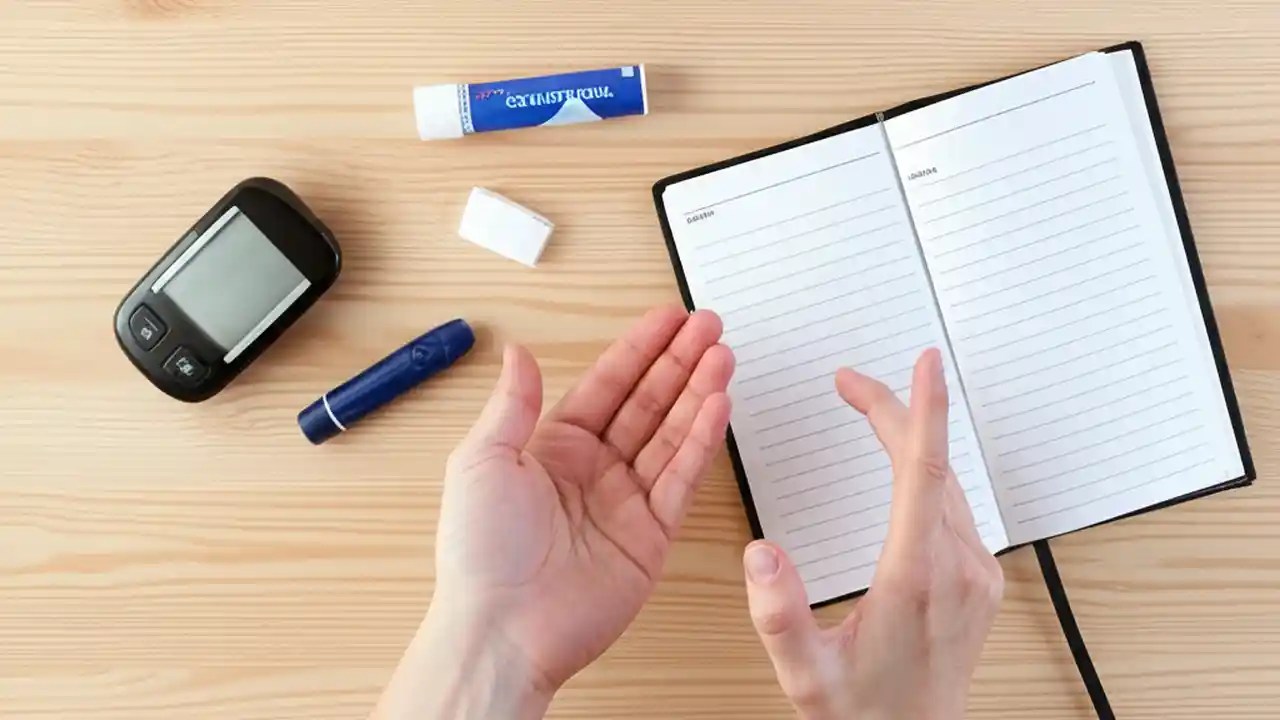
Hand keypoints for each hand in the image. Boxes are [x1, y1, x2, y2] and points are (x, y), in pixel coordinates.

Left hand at [372, 306, 733, 719]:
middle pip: (648, 403)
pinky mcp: (651, 536)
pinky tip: (718, 405)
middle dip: (680, 363)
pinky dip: (702, 442)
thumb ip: (513, 404)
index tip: (670, 318)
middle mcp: (593, 470)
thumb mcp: (481, 460)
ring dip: (698, 393)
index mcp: (552, 447)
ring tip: (723, 356)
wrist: (502, 628)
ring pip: (672, 434)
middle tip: (710, 326)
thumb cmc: (480, 550)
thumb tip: (519, 352)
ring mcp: (626, 502)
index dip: (640, 349)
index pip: (607, 385)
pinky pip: (682, 479)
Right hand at [743, 349, 1002, 719]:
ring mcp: (976, 574)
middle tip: (848, 383)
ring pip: (946, 482)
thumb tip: (760, 553)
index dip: (922, 411)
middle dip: (892, 412)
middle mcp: (956, 569)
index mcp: (915, 579)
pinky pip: (954, 507)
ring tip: (867, 408)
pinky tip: (904, 465)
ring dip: (911, 439)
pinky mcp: (981, 580)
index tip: (925, 363)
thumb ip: (779, 617)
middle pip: (931, 465)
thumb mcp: (806, 676)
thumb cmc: (863, 713)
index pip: (923, 474)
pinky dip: (926, 471)